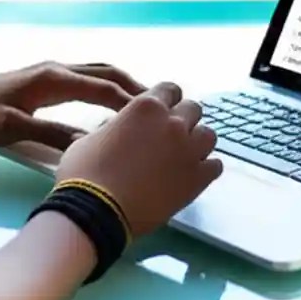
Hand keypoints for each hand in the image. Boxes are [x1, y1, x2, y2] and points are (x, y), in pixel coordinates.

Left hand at [0, 62, 144, 149]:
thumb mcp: (10, 129)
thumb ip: (51, 135)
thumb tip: (90, 144)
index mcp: (52, 78)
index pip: (102, 87)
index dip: (130, 103)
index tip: (154, 118)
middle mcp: (55, 70)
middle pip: (106, 73)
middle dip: (135, 87)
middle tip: (161, 106)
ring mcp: (49, 74)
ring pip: (96, 73)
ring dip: (121, 85)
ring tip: (144, 104)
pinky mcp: (42, 83)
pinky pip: (85, 81)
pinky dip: (105, 89)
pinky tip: (109, 106)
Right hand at [54, 82, 222, 237]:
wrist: (96, 210)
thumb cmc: (84, 173)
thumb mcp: (90, 138)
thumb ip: (112, 127)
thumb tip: (114, 128)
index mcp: (146, 107)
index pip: (170, 89)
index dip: (166, 100)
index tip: (162, 112)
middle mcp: (173, 123)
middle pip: (193, 109)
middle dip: (183, 119)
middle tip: (170, 137)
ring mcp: (189, 150)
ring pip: (209, 135)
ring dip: (197, 142)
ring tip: (184, 156)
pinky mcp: (198, 178)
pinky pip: (216, 166)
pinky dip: (206, 169)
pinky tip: (194, 176)